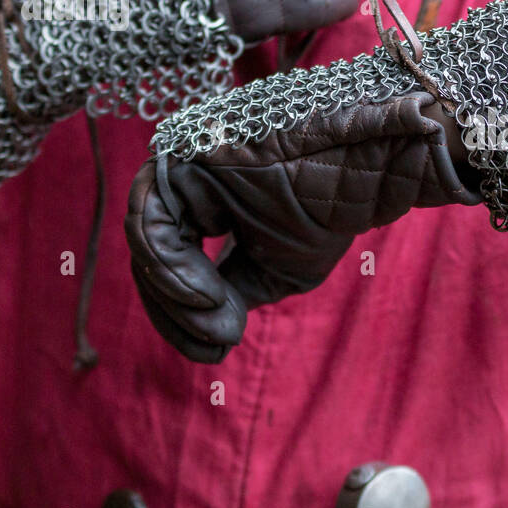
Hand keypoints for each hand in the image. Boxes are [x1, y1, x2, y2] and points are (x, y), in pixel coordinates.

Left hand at [124, 92, 478, 362]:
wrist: (360, 171)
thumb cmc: (325, 214)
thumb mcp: (271, 272)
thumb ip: (228, 295)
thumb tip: (206, 339)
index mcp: (203, 201)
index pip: (170, 265)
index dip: (182, 315)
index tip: (215, 352)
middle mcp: (185, 181)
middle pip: (152, 257)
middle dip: (177, 311)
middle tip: (216, 343)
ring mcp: (181, 165)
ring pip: (147, 243)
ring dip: (175, 294)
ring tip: (216, 317)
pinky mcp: (181, 156)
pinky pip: (152, 222)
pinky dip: (170, 266)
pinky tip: (206, 294)